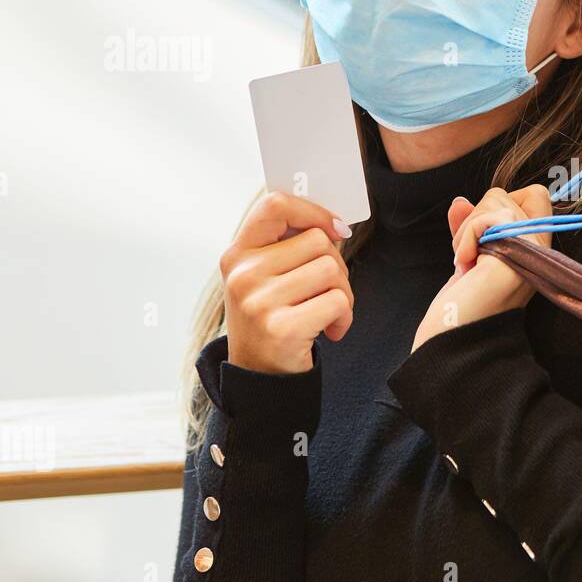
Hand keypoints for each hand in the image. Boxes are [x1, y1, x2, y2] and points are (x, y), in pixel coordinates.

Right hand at [219, 192, 354, 373]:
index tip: (334, 229)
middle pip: (317, 241)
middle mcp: (242, 275)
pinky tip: (330, 331)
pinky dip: (345, 316)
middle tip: (326, 291)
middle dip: (336, 265)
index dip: (312, 211)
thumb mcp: (264, 276)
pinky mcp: (282, 328)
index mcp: (237, 254)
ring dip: (342, 293)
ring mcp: (259, 302)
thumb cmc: (272, 317)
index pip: (275, 205)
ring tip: (326, 312)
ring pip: (331, 269)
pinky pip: (337, 301)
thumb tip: (335, 225)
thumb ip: (287, 245)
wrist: (260, 376)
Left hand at [411, 185, 551, 351]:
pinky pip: (488, 218)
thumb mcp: (468, 258)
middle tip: (471, 254)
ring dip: (469, 228)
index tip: (483, 236)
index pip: (536, 195)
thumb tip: (460, 201)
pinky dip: (467, 236)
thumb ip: (469, 227)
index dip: (503, 203)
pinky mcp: (518, 256)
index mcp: (534, 249)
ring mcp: (533, 252)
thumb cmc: (462, 305)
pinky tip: (465, 264)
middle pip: (509, 193)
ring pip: (497, 200)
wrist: (455, 342)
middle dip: (478, 216)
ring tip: (467, 262)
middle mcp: (541, 249)